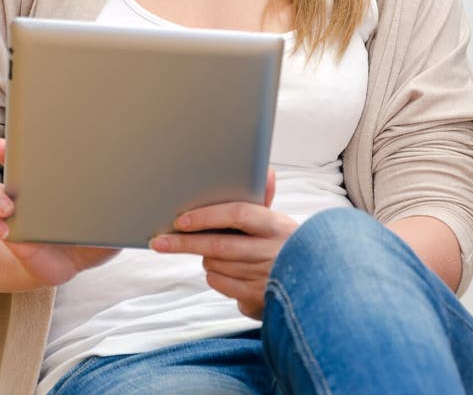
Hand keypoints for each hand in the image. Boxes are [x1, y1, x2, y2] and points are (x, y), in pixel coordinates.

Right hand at [0, 138, 119, 286]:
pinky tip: (4, 231)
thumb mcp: (112, 222)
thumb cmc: (94, 233)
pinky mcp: (10, 232)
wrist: (72, 263)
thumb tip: (147, 200)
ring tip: (9, 207)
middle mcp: (34, 188)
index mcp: (57, 178)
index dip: (39, 136)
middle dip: (8, 152)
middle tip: (4, 147)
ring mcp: (18, 209)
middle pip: (17, 162)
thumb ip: (124, 212)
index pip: (46, 151)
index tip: (35, 125)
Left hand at [149, 168, 297, 319]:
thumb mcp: (278, 222)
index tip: (181, 220)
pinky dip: (215, 276)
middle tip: (158, 242)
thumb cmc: (284, 246)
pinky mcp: (258, 302)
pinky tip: (226, 269)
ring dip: (206, 258)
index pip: (237, 214)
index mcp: (276, 225)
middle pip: (218, 246)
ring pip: (215, 266)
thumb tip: (267, 171)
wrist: (313, 286)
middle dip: (184, 243)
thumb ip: (264, 197)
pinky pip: (221, 285)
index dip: (207, 216)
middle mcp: (270, 252)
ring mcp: (264, 279)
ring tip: (214, 250)